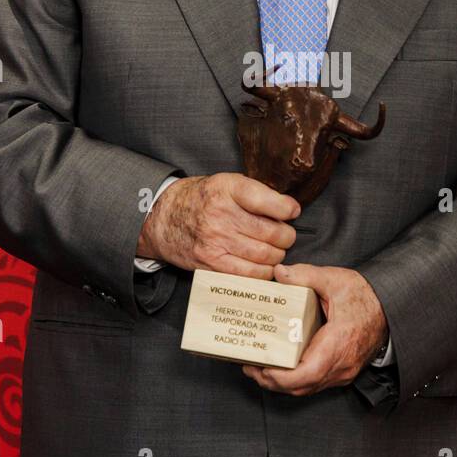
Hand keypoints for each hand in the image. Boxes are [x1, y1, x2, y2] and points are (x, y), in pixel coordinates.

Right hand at [136, 173, 298, 277]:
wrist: (163, 218)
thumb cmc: (200, 199)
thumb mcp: (225, 183)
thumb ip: (255, 193)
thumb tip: (290, 210)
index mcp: (226, 189)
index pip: (267, 200)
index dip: (287, 208)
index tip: (292, 211)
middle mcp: (220, 215)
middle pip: (272, 233)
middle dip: (287, 236)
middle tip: (285, 235)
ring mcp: (215, 242)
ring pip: (266, 256)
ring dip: (277, 255)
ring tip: (274, 249)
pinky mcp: (212, 264)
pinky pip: (250, 274)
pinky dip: (263, 271)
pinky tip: (262, 264)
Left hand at [242, 263, 388, 396]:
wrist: (390, 309)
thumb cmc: (366, 297)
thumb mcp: (336, 280)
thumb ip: (306, 275)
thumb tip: (279, 274)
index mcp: (338, 343)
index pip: (306, 373)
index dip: (279, 377)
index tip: (260, 368)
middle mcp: (341, 364)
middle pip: (301, 387)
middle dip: (271, 381)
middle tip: (249, 367)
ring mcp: (342, 372)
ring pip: (307, 388)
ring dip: (281, 384)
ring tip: (259, 368)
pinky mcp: (341, 372)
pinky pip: (314, 384)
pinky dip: (295, 380)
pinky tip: (281, 367)